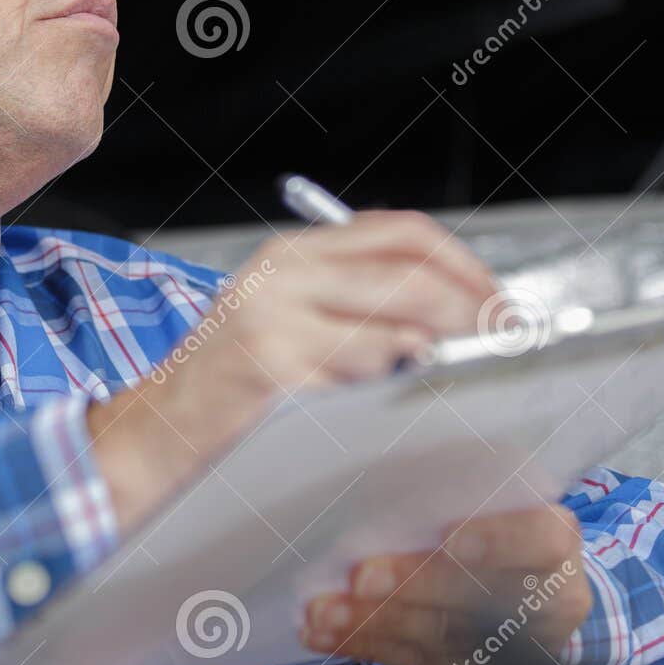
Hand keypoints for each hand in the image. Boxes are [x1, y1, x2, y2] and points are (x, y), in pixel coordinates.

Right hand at [172, 210, 498, 398]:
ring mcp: (273, 317)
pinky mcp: (270, 367)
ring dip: (435, 359)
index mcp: (294, 253)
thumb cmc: (233, 384)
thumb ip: (359, 300)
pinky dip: (392, 389)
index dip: (467, 266)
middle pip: (411, 274)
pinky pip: (361, 373)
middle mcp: (283, 273)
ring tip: (447, 381)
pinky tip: (393, 404)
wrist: (158, 430)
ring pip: (394, 325)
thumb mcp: (289, 317)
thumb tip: (463, 310)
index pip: (405, 233)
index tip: (501, 304)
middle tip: (505, 345)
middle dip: (472, 311)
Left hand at [299, 506, 592, 664]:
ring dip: (372, 620)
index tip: (449, 538)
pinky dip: (361, 642)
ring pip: (437, 635)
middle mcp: (543, 601)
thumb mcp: (495, 500)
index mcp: (553, 541)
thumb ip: (456, 486)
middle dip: (414, 585)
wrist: (523, 594)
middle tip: (360, 576)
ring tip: (322, 606)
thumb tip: (380, 458)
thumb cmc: (491, 522)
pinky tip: (320, 630)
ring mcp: (505, 645)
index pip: (540, 541)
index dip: (497, 541)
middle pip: (479, 597)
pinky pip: (408, 660)